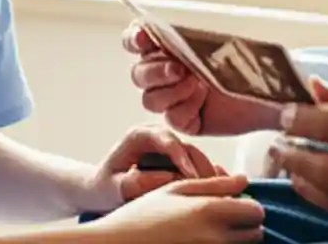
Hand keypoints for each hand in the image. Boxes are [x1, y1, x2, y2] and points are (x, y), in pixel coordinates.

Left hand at [83, 125, 224, 210]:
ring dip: (208, 174)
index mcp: (140, 134)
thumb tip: (166, 179)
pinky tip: (223, 188)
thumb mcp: (112, 187)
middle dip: (200, 168)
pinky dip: (210, 176)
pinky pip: (199, 165)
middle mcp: (159, 136)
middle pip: (187, 148)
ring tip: (219, 193)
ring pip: (197, 157)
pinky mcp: (181, 158)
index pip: (166, 140)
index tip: (191, 176)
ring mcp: (172, 146)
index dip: (181, 158)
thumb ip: (134, 183)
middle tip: (212, 189)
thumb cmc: (106, 186)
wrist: (105, 187)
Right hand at [87, 175, 264, 243]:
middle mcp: (214, 238)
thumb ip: (214, 184)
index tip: (233, 206)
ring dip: (235, 241)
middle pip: (255, 234)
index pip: (256, 211)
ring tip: (209, 233)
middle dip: (245, 226)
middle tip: (223, 221)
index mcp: (210, 211)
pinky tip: (199, 243)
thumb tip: (244, 180)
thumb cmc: (144, 214)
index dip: (248, 207)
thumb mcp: (175, 189)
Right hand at [124, 22, 280, 135]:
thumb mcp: (231, 45)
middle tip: (179, 68)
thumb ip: (206, 39)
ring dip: (170, 91)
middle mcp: (166, 73)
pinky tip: (202, 102)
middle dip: (155, 70)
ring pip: (150, 99)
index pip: (136, 40)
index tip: (143, 36)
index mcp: (169, 48)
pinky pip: (172, 118)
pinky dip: (184, 109)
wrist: (272, 97)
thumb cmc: (249, 66)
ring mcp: (174, 99)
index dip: (134, 37)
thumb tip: (193, 37)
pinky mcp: (184, 121)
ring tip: (197, 84)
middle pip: (139, 74)